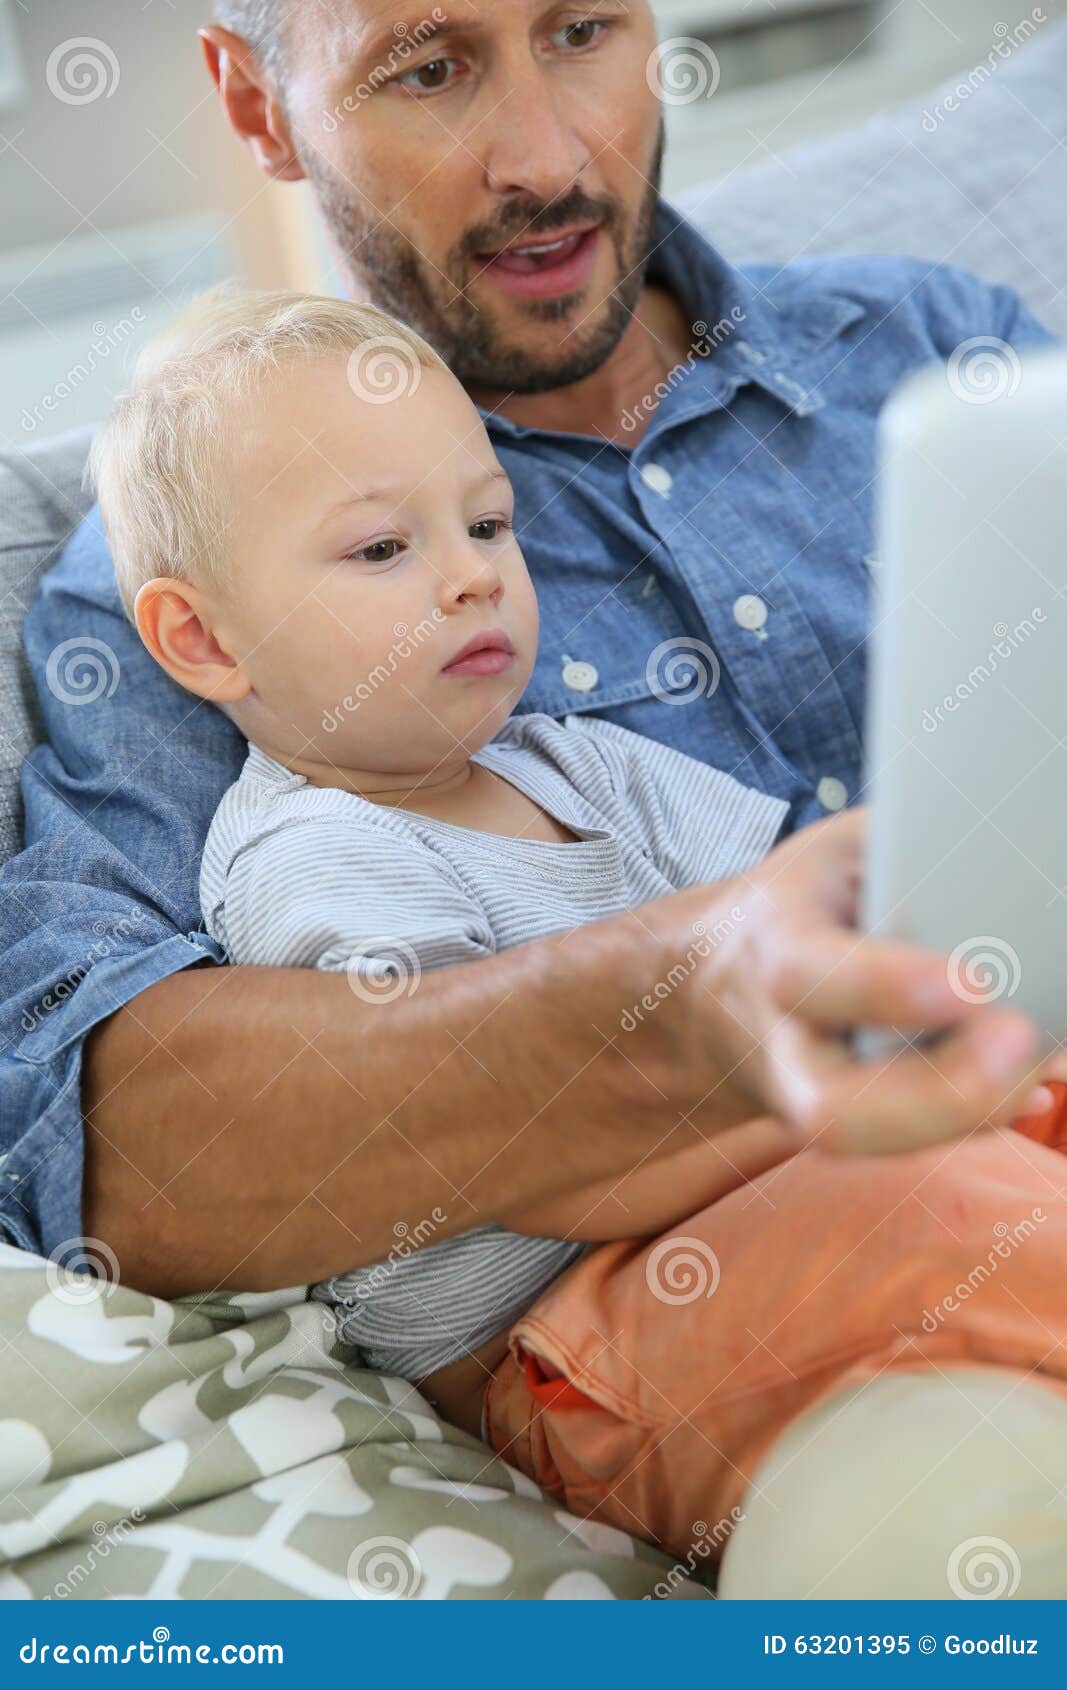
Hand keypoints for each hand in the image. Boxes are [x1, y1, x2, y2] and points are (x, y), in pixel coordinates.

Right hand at [689, 808, 1040, 1154]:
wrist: (725, 983)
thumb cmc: (805, 902)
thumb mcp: (842, 849)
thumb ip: (908, 850)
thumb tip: (1008, 874)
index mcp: (773, 946)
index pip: (809, 976)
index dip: (885, 988)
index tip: (971, 983)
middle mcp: (781, 1044)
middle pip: (835, 1109)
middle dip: (939, 1094)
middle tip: (1021, 1040)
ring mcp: (808, 1099)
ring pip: (874, 1141)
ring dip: (970, 1113)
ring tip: (1043, 1061)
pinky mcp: (849, 1123)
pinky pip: (914, 1142)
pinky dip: (981, 1116)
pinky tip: (1036, 1081)